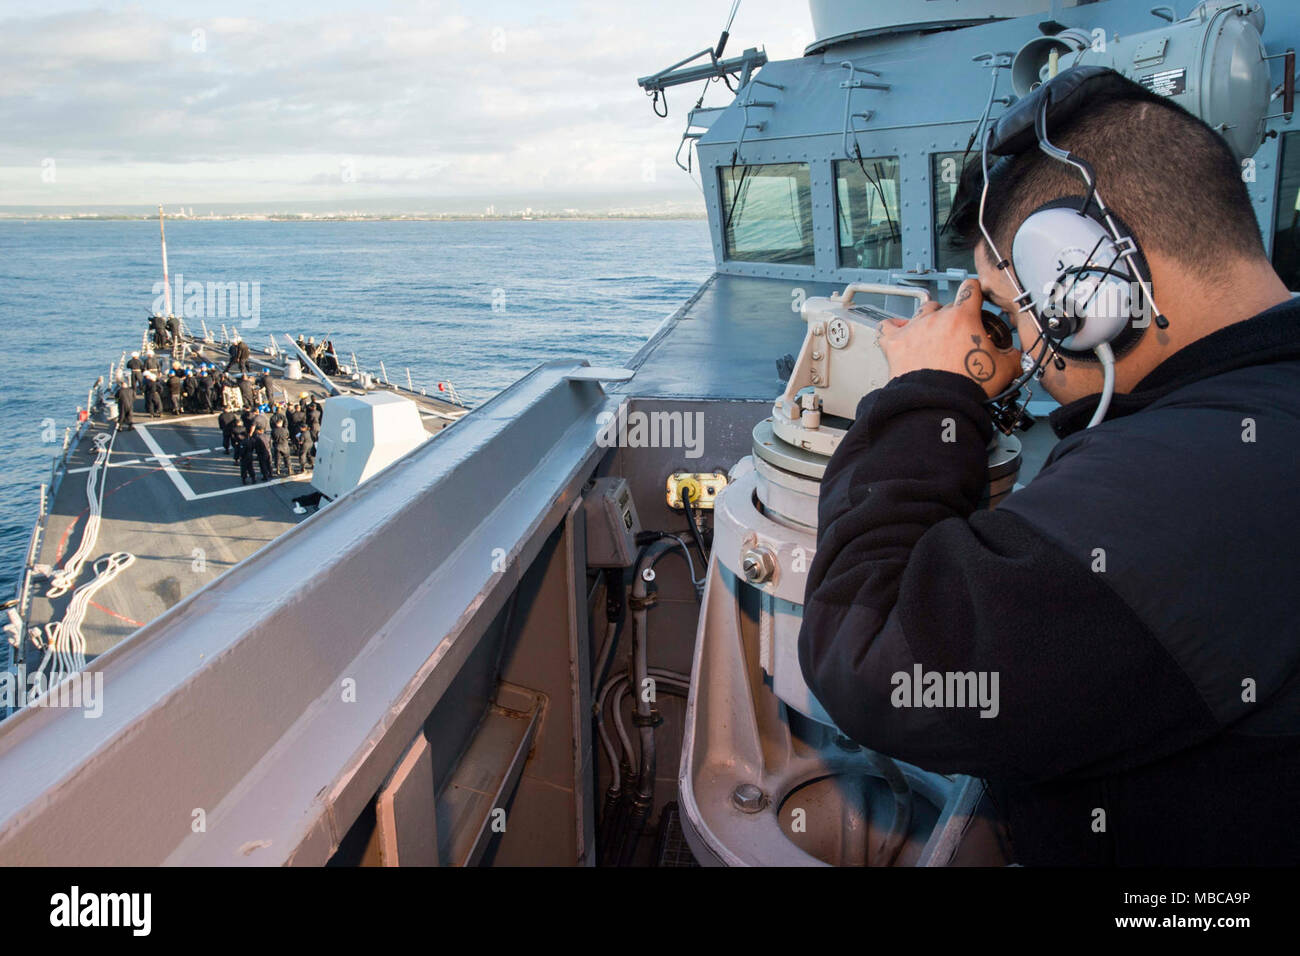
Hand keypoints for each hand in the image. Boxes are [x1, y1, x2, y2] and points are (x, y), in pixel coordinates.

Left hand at [877, 279, 1020, 398]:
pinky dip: (894, 328)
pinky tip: (900, 332)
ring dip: (928, 320)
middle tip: (957, 336)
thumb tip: (1015, 355)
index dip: (974, 292)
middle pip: (946, 306)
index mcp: (963, 318)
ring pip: (921, 312)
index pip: (970, 289)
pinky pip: (888, 327)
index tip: (974, 298)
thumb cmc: (967, 387)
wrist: (939, 404)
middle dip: (953, 318)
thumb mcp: (1003, 369)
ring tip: (933, 337)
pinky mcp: (895, 344)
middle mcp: (937, 318)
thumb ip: (1012, 356)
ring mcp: (914, 329)